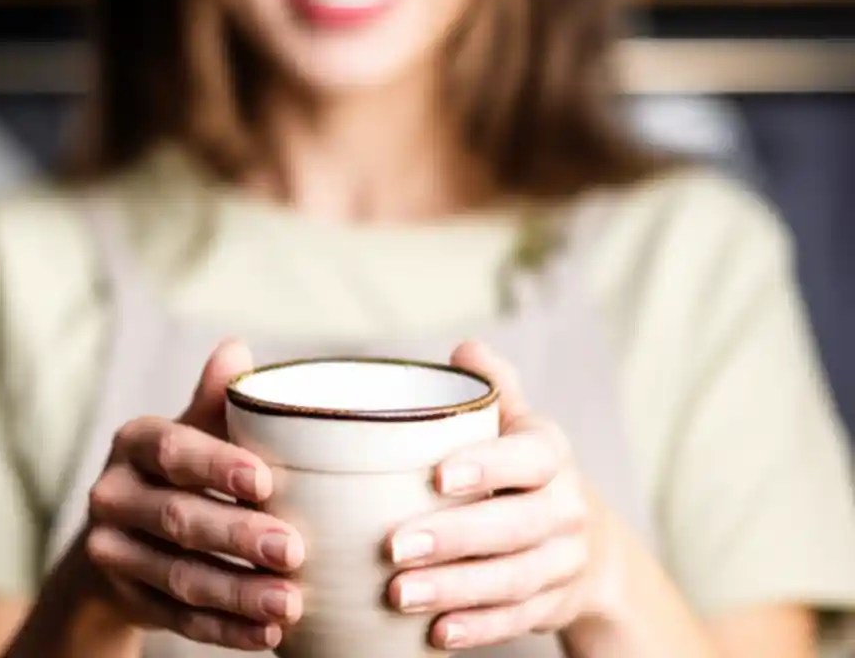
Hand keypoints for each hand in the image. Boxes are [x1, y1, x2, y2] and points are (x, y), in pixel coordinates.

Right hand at [82, 340, 305, 650]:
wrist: (125, 533)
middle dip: (237, 537)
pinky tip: (267, 635)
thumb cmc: (182, 469)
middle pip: (176, 519)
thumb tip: (236, 348)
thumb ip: (216, 400)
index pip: (171, 451)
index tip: (266, 480)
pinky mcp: (127, 598)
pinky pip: (177, 619)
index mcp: (133, 442)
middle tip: (293, 550)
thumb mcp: (195, 431)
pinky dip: (224, 629)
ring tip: (291, 603)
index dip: (215, 466)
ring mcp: (113, 551)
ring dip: (237, 593)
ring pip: (178, 576)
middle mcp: (111, 494)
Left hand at [385, 341, 606, 650]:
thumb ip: (492, 390)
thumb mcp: (516, 426)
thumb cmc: (525, 471)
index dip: (487, 466)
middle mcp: (566, 508)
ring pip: (513, 579)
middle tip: (392, 547)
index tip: (436, 477)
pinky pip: (517, 620)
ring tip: (400, 594)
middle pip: (514, 527)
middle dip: (453, 538)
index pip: (528, 458)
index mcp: (550, 455)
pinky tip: (436, 633)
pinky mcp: (553, 605)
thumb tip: (465, 349)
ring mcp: (563, 562)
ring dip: (455, 589)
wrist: (587, 542)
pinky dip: (478, 628)